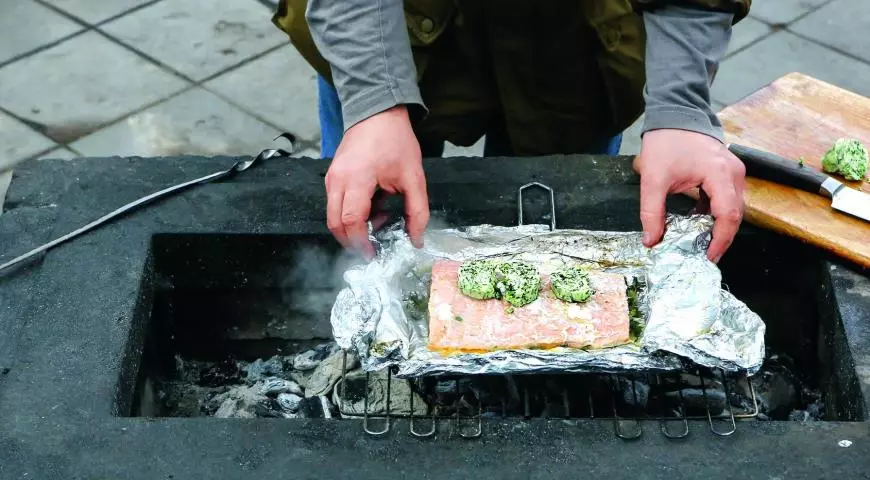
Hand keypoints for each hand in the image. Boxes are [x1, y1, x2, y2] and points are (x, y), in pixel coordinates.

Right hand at [324, 105, 429, 258]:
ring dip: (353, 227)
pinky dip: (351, 214)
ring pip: (333, 216)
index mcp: (357, 178)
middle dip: (352, 241)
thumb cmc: (396, 141)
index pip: (350, 221)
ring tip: (381, 220)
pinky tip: (374, 207)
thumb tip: (417, 239)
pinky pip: (336, 204)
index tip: (373, 255)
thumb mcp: (414, 177)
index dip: (360, 243)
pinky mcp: (332, 176)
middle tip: (373, 249)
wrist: (378, 112)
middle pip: (335, 224)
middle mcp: (337, 180)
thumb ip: (417, 211)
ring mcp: (331, 178)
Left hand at [633, 129, 745, 262]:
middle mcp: (734, 173)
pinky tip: (698, 225)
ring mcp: (734, 171)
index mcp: (719, 173)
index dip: (720, 240)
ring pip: (734, 207)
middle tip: (703, 256)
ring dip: (719, 227)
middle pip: (735, 214)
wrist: (675, 113)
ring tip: (700, 245)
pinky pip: (728, 198)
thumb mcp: (653, 179)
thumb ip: (652, 212)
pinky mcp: (728, 171)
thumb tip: (651, 242)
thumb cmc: (666, 142)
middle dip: (721, 238)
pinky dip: (715, 213)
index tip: (707, 257)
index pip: (728, 215)